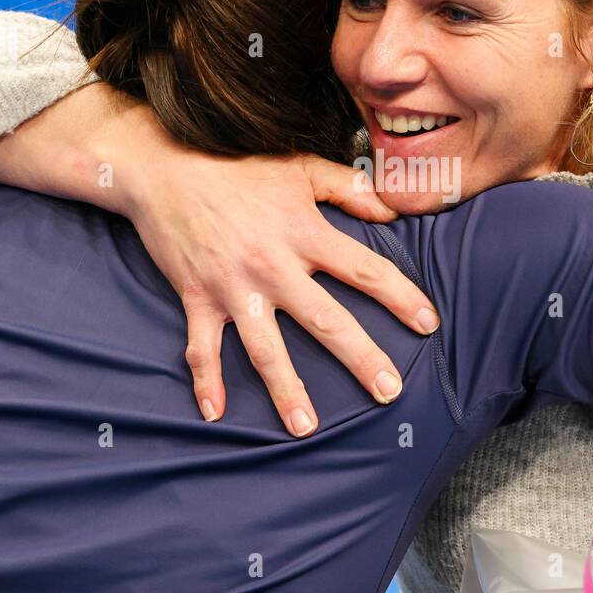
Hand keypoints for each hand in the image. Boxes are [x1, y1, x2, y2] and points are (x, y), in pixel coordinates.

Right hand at [115, 135, 439, 437]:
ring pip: (266, 348)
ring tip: (307, 427)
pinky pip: (202, 348)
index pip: (364, 270)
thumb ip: (348, 187)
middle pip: (326, 320)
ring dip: (287, 390)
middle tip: (390, 392)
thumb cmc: (236, 164)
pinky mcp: (197, 298)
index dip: (401, 297)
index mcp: (303, 232)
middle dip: (361, 358)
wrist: (163, 166)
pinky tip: (216, 414)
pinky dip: (207, 381)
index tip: (429, 324)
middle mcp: (272, 265)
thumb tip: (391, 210)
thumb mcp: (299, 166)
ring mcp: (233, 286)